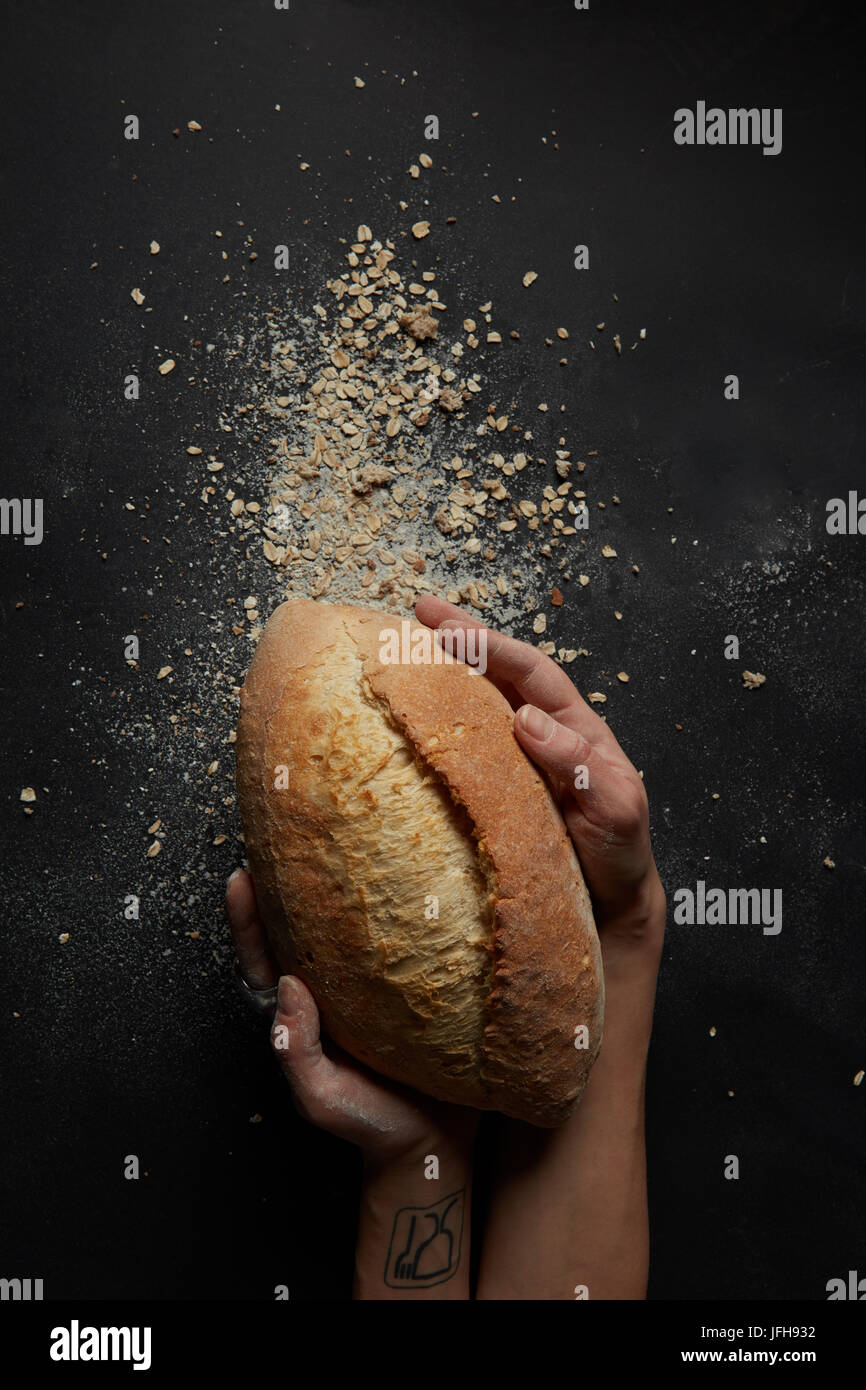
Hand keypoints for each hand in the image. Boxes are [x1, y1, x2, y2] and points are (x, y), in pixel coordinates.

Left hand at [226, 868, 479, 1164]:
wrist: (436, 1146)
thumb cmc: (371, 1125)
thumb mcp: (321, 1098)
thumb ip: (298, 1052)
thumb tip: (288, 987)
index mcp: (302, 1013)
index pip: (264, 959)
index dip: (248, 919)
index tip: (241, 877)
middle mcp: (333, 991)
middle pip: (302, 930)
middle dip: (291, 885)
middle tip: (289, 838)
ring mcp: (373, 986)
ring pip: (349, 930)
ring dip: (342, 890)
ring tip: (341, 845)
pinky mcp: (415, 985)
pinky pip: (401, 943)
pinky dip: (398, 913)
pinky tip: (405, 883)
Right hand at [414, 596, 665, 967]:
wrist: (611, 904)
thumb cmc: (619, 852)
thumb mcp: (614, 808)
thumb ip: (578, 765)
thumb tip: (525, 719)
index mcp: (573, 726)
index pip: (529, 673)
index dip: (489, 646)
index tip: (447, 629)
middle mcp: (541, 734)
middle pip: (497, 674)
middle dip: (460, 639)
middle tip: (417, 610)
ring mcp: (515, 762)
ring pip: (476, 707)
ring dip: (442, 677)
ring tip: (402, 651)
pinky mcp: (492, 792)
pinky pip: (462, 753)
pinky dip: (434, 730)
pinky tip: (405, 725)